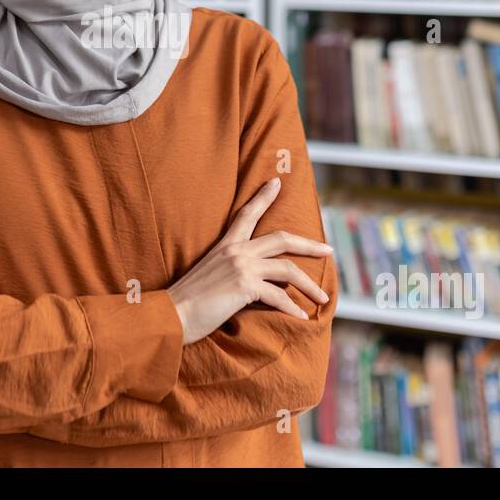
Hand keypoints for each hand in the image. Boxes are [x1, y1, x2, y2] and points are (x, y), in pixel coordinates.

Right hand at [166, 177, 331, 345]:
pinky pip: (279, 296)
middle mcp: (236, 251)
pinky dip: (293, 309)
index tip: (277, 182)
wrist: (171, 314)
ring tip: (323, 298)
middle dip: (310, 245)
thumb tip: (253, 282)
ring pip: (288, 270)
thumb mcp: (209, 275)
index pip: (247, 214)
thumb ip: (230, 270)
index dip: (263, 196)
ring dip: (310, 285)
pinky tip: (302, 318)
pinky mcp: (245, 286)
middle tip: (328, 250)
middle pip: (283, 239)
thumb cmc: (187, 300)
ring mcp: (242, 267)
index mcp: (226, 245)